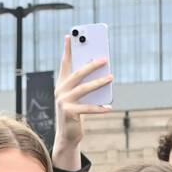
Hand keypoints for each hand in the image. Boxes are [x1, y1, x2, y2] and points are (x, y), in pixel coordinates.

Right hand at [50, 34, 113, 170]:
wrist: (67, 135)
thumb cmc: (76, 112)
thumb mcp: (79, 97)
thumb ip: (84, 84)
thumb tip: (102, 72)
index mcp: (62, 83)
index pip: (65, 63)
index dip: (67, 49)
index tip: (70, 35)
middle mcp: (60, 90)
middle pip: (78, 73)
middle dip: (92, 65)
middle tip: (105, 59)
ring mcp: (63, 102)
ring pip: (84, 89)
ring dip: (99, 82)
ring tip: (111, 77)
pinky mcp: (69, 113)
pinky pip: (88, 108)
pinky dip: (100, 108)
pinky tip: (109, 107)